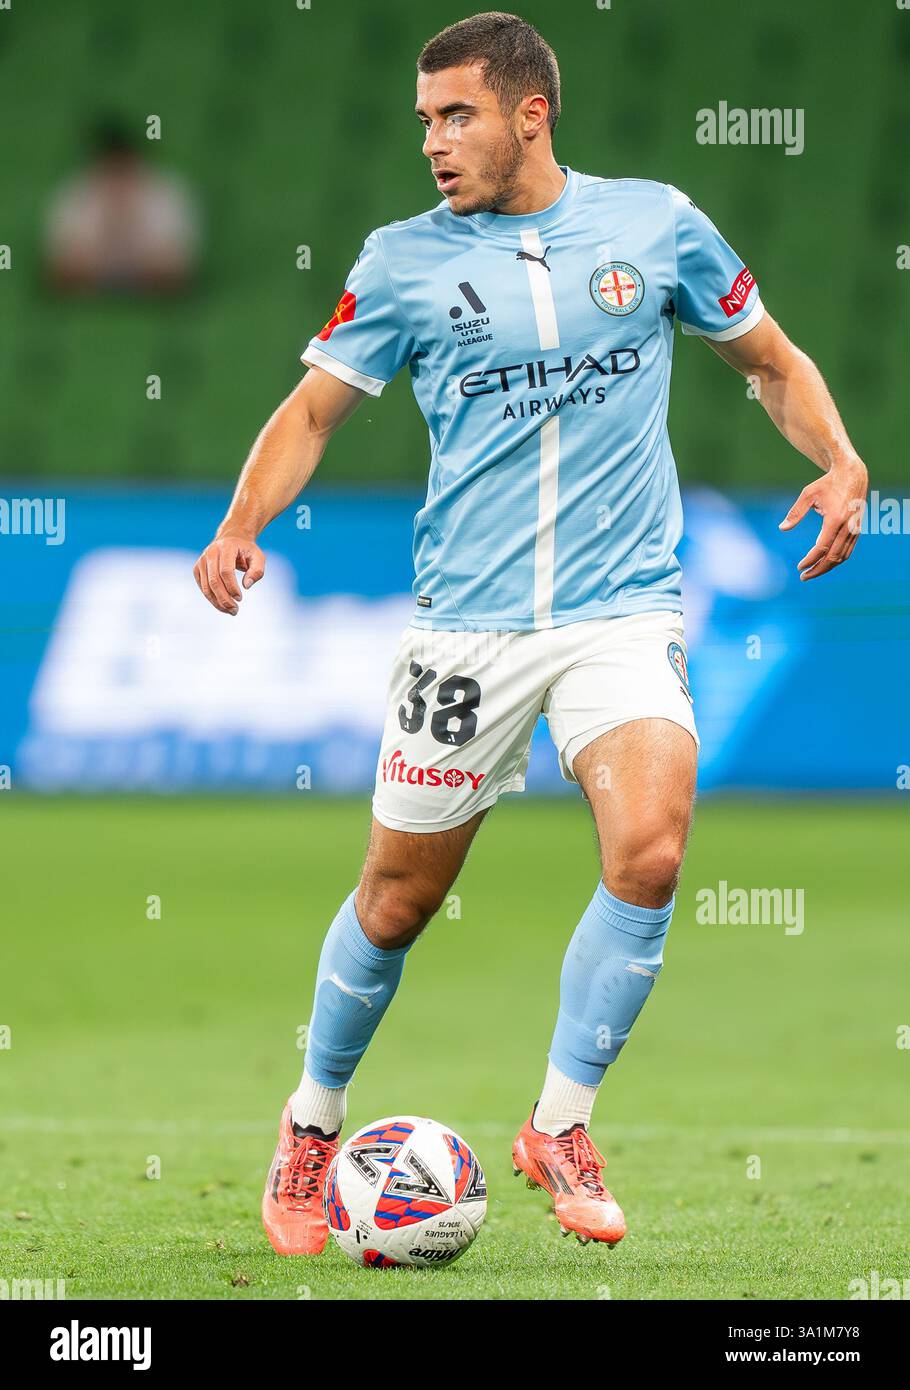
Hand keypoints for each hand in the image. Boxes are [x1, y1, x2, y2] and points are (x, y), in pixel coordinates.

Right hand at [193, 534, 265, 613]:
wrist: (231, 539)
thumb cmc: (246, 550)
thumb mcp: (258, 557)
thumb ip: (257, 571)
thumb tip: (246, 586)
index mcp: (226, 547)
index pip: (225, 571)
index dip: (232, 587)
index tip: (240, 598)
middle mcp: (210, 552)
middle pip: (214, 581)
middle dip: (224, 599)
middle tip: (235, 610)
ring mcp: (202, 560)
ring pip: (206, 587)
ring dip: (217, 602)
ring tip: (231, 611)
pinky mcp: (197, 568)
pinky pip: (203, 587)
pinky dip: (212, 599)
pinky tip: (223, 606)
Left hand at [778, 459, 867, 580]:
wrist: (852, 475)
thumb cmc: (827, 484)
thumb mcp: (808, 495)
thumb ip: (795, 513)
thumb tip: (782, 529)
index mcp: (835, 519)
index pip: (822, 548)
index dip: (810, 560)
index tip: (799, 567)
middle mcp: (848, 527)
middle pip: (833, 557)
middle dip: (818, 570)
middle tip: (803, 577)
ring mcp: (855, 529)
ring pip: (842, 556)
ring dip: (827, 568)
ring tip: (812, 573)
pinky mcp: (858, 529)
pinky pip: (848, 550)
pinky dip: (837, 560)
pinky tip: (824, 563)